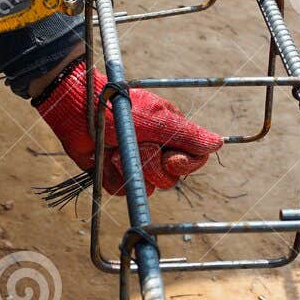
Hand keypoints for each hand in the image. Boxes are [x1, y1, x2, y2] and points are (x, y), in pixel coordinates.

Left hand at [36, 61, 222, 193]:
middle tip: (139, 145)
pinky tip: (106, 158)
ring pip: (147, 188)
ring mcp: (135, 163)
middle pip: (170, 179)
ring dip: (131, 168)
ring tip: (118, 147)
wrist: (80, 111)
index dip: (185, 165)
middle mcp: (156, 151)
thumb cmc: (122, 109)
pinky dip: (113, 175)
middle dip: (152, 164)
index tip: (170, 158)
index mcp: (172, 136)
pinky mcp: (115, 173)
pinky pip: (122, 190)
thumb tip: (218, 143)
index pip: (194, 160)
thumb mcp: (160, 119)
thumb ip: (189, 134)